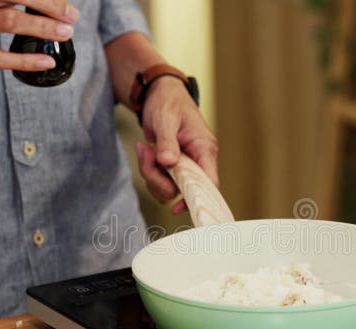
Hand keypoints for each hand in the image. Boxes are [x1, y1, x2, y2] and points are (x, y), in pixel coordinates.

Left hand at [134, 77, 219, 214]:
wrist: (159, 94)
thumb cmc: (168, 102)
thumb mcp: (165, 118)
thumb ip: (168, 141)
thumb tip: (169, 163)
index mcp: (204, 149)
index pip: (209, 182)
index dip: (196, 197)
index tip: (178, 207)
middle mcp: (199, 160)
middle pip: (183, 190)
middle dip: (159, 178)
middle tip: (148, 154)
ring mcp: (186, 165)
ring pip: (169, 189)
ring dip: (151, 174)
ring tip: (145, 149)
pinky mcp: (174, 167)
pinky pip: (161, 182)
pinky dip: (149, 171)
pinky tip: (146, 152)